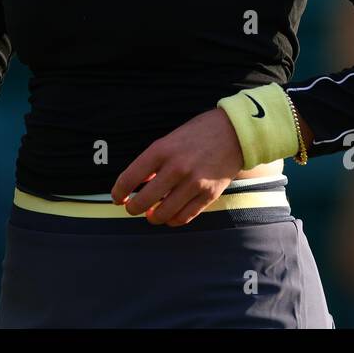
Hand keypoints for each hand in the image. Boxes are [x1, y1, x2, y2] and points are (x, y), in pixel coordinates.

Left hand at [110, 109, 244, 226]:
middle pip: (143, 201)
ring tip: (152, 214)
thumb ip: (155, 162)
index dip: (118, 192)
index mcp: (162, 150)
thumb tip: (140, 184)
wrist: (235, 132)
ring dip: (153, 218)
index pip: (130, 177)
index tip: (117, 198)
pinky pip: (184, 217)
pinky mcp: (209, 194)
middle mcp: (176, 168)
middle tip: (133, 208)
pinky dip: (173, 220)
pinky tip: (170, 215)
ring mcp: (194, 183)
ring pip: (163, 214)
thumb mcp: (171, 139)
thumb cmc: (199, 133)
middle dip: (133, 209)